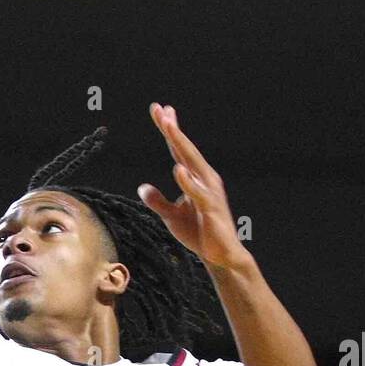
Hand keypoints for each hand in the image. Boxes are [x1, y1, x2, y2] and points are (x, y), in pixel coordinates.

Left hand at [137, 103, 252, 271]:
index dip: (170, 130)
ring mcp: (209, 192)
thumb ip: (158, 201)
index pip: (179, 150)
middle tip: (160, 110)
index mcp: (196, 178)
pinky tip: (177, 169)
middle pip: (185, 150)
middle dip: (172, 129)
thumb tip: (142, 188)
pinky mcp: (211, 210)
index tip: (159, 109)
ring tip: (168, 127)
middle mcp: (205, 179)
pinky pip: (198, 194)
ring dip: (180, 144)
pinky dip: (188, 182)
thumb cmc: (199, 233)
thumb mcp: (172, 217)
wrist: (221, 256)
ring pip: (192, 164)